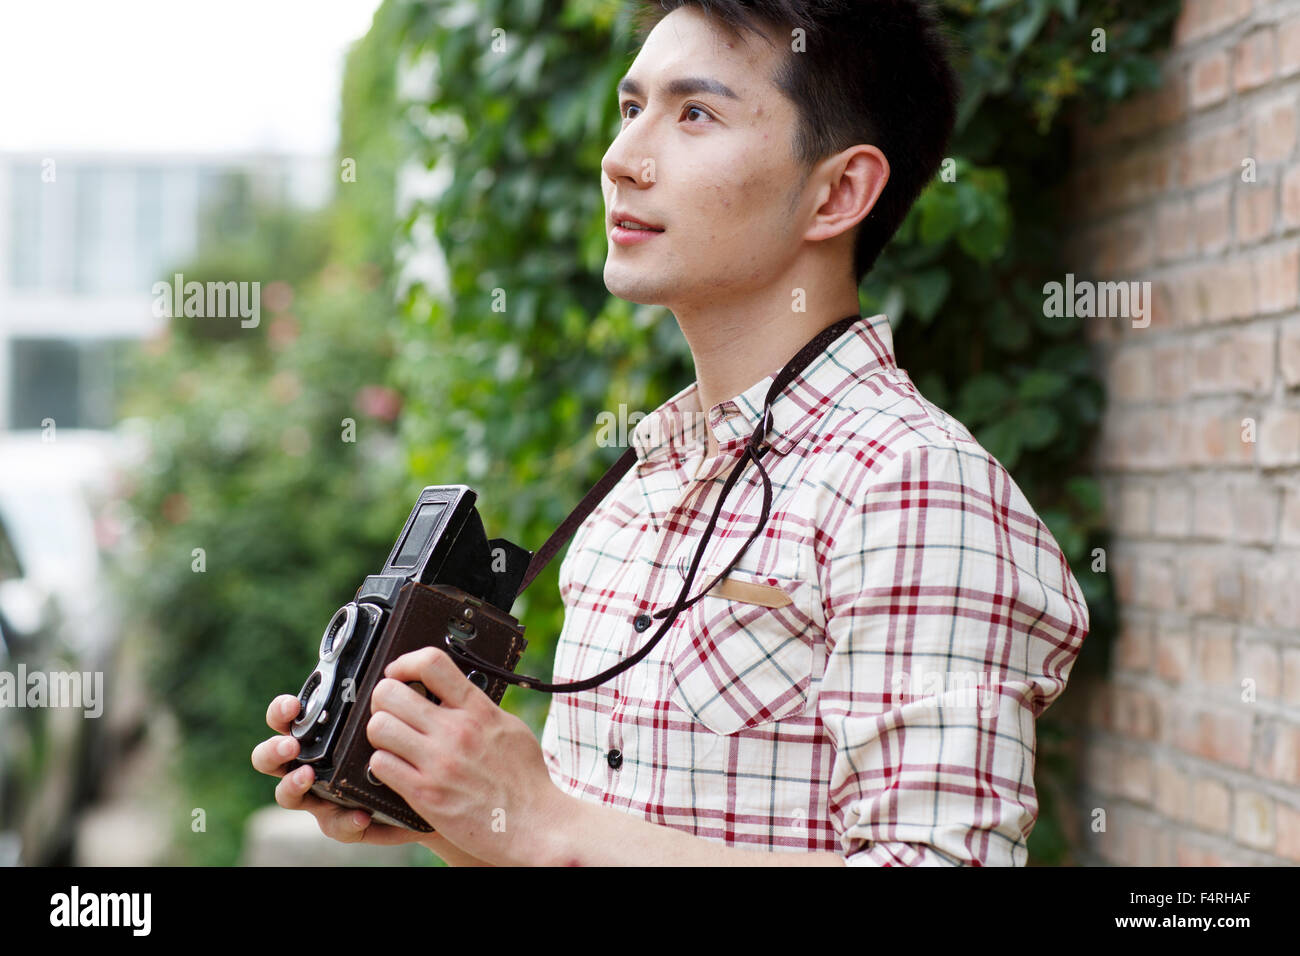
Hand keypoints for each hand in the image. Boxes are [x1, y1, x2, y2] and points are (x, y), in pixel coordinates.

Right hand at [251, 693, 490, 863]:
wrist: (444, 791)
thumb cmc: (418, 745)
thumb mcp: (407, 717)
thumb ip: (394, 698)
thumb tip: (395, 668)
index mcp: (327, 731)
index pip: (292, 716)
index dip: (283, 710)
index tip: (293, 704)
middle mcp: (316, 762)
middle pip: (275, 754)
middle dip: (274, 749)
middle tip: (291, 745)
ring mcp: (325, 794)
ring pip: (289, 793)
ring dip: (292, 785)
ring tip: (307, 777)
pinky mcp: (345, 822)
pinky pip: (336, 824)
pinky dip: (345, 820)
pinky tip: (360, 814)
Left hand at [365, 647, 564, 865]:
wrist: (535, 823)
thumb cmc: (525, 780)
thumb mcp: (510, 728)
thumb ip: (479, 708)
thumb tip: (454, 693)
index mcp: (478, 710)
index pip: (431, 663)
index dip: (405, 662)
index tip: (399, 673)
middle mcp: (456, 731)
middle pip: (391, 692)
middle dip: (383, 699)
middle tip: (390, 711)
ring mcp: (438, 762)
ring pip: (378, 727)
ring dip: (379, 733)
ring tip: (392, 741)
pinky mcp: (424, 794)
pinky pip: (381, 765)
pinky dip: (382, 765)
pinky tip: (396, 768)